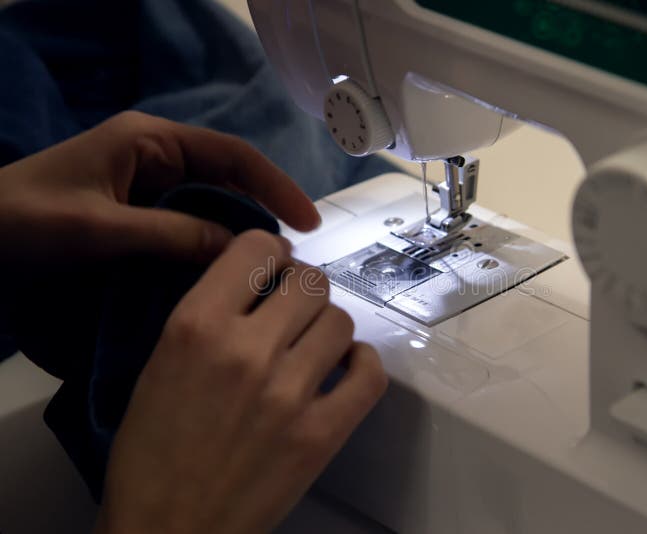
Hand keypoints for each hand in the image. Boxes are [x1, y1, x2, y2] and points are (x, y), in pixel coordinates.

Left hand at [0, 110, 318, 266]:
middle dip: (263, 211)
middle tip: (295, 256)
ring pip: (211, 204)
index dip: (276, 186)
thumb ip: (173, 236)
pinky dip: (211, 245)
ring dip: (240, 232)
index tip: (309, 222)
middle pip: (228, 178)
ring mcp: (147, 184)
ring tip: (273, 268)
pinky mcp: (138, 211)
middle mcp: (156, 157)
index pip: (232, 155)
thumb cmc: (26, 222)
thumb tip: (244, 252)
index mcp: (151, 141)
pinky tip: (228, 273)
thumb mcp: (101, 229)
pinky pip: (188, 223)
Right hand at [95, 230, 386, 533]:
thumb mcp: (157, 366)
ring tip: (312, 345)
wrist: (167, 530)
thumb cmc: (151, 455)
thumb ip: (206, 315)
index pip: (257, 247)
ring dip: (327, 327)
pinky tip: (345, 367)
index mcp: (196, 327)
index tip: (273, 267)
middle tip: (293, 308)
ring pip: (341, 320)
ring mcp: (291, 392)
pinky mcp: (323, 433)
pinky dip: (363, 363)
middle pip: (310, 280)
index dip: (270, 252)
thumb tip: (256, 281)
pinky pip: (370, 373)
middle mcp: (248, 350)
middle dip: (302, 288)